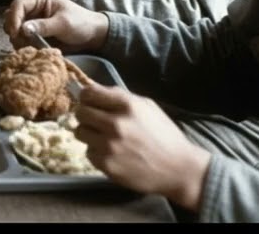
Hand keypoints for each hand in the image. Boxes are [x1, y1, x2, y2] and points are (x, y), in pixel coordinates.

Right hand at [1, 0, 108, 51]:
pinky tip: (32, 48)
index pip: (18, 5)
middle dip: (14, 30)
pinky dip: (23, 43)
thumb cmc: (80, 23)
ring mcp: (31, 18)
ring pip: (13, 27)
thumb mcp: (63, 24)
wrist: (91, 34)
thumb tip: (23, 29)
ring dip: (18, 38)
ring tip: (30, 47)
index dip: (14, 19)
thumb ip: (43, 26)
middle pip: (11, 16)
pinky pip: (20, 37)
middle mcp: (32, 6)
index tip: (15, 34)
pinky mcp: (32, 30)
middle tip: (22, 43)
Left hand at [74, 83, 211, 210]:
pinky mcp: (106, 164)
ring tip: (104, 138)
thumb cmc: (164, 135)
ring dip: (89, 134)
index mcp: (127, 105)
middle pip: (80, 112)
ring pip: (79, 132)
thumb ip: (120, 96)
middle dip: (86, 115)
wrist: (178, 169)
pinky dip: (97, 152)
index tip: (88, 101)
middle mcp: (115, 123)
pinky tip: (112, 153)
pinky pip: (89, 152)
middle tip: (95, 120)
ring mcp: (109, 145)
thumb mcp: (147, 107)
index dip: (86, 96)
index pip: (89, 93)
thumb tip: (93, 89)